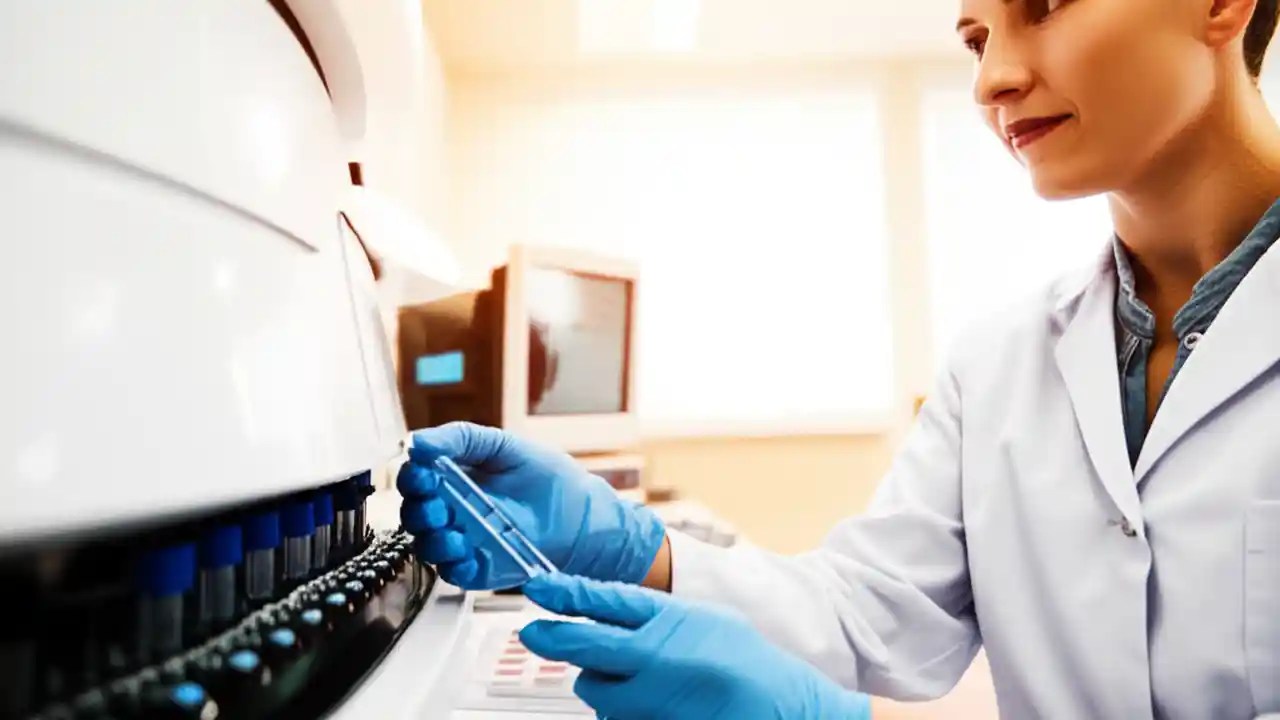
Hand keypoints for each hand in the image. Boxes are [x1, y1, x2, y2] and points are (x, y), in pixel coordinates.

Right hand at [397, 422, 665, 588]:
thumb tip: (418, 441)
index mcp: (452, 478)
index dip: (413, 477)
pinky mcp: (477, 568)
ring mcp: (463, 541)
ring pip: (428, 546)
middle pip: (414, 514)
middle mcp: (452, 510)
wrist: (582, 516)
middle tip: (437, 506)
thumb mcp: (504, 446)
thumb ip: (460, 439)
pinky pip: (453, 573)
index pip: (416, 478)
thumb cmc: (546, 478)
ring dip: (434, 540)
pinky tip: (466, 553)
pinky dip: (454, 566)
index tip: (423, 473)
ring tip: (455, 533)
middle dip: (419, 511)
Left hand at [519, 573, 872, 719]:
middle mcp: (655, 656)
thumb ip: (659, 619)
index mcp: (671, 620)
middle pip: (582, 644)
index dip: (566, 593)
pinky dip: (621, 713)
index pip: (604, 599)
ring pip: (594, 690)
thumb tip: (611, 615)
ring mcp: (650, 697)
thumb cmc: (751, 668)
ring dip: (601, 685)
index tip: (538, 590)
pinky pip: (613, 719)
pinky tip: (649, 706)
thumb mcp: (708, 623)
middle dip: (553, 637)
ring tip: (637, 684)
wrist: (786, 712)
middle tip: (535, 632)